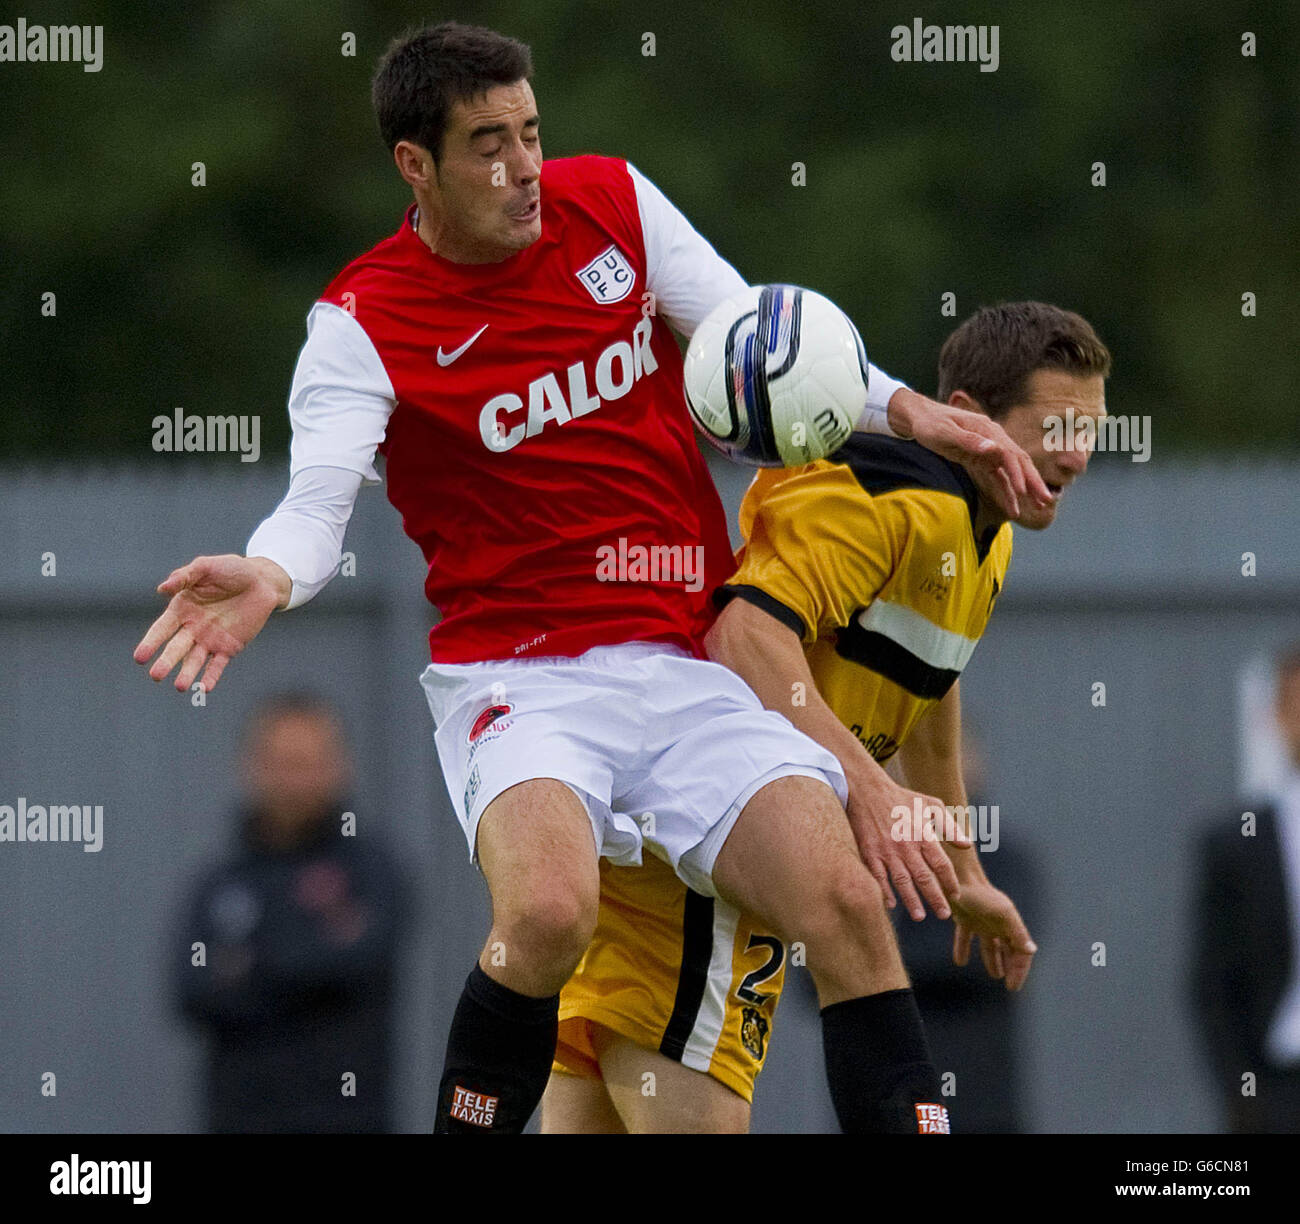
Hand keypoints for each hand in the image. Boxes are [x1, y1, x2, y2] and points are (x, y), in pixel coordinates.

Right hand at [133, 554, 289, 693]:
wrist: (262, 580)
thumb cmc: (231, 570)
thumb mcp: (206, 567)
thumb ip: (184, 576)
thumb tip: (161, 589)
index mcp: (182, 609)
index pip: (162, 629)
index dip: (151, 642)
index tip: (139, 657)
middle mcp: (192, 628)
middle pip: (176, 648)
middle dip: (166, 662)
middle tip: (156, 676)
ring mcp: (210, 640)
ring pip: (195, 660)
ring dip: (187, 673)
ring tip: (180, 687)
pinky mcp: (229, 647)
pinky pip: (218, 664)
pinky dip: (211, 676)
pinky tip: (205, 688)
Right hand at [845, 772, 970, 921]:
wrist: (867, 789)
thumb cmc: (902, 798)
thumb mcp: (931, 805)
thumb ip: (950, 826)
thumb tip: (967, 845)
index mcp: (924, 834)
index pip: (941, 865)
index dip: (950, 882)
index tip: (955, 895)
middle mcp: (907, 845)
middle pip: (924, 878)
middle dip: (935, 898)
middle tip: (944, 915)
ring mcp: (887, 850)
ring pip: (902, 881)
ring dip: (912, 900)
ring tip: (920, 916)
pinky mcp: (869, 851)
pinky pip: (878, 876)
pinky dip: (884, 891)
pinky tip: (891, 904)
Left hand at [887, 389, 1050, 518]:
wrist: (919, 418)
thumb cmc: (930, 424)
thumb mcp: (944, 432)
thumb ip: (968, 441)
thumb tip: (994, 448)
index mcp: (988, 430)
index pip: (1009, 454)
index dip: (1018, 473)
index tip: (1024, 491)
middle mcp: (994, 440)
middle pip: (1019, 462)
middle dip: (1033, 482)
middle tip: (1046, 501)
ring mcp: (989, 450)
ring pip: (1012, 471)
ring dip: (1025, 489)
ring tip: (1039, 507)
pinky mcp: (981, 459)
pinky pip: (998, 477)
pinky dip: (1007, 491)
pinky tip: (1013, 507)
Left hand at [950, 881, 1036, 990]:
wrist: (957, 877)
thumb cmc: (981, 895)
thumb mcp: (1002, 914)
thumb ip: (1017, 933)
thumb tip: (1032, 951)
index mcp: (1010, 924)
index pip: (1021, 951)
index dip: (1019, 969)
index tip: (1013, 987)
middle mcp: (998, 924)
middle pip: (1008, 950)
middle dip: (1011, 967)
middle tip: (1010, 984)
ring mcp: (981, 922)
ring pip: (990, 946)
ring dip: (994, 961)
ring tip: (996, 975)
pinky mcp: (964, 919)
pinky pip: (965, 938)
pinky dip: (963, 950)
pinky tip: (960, 962)